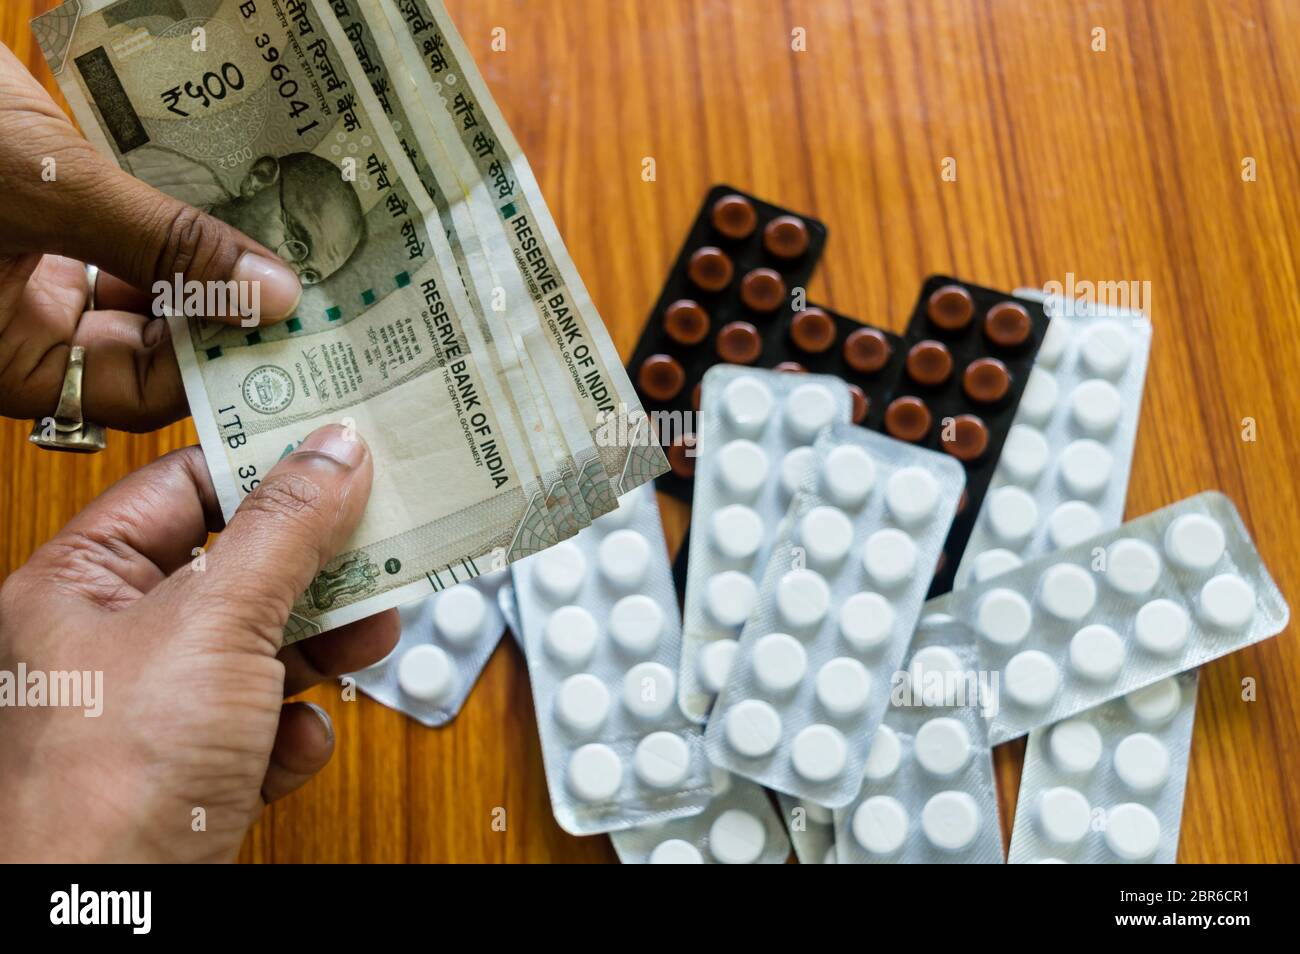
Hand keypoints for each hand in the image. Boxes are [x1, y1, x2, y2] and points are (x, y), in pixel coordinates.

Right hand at [0, 41, 301, 431]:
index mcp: (4, 359)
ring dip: (202, 264)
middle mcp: (17, 328)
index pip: (141, 391)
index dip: (218, 364)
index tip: (293, 331)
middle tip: (307, 287)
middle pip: (150, 344)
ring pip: (139, 290)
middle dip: (221, 311)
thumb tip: (272, 295)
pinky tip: (223, 202)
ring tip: (279, 242)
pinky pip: (118, 239)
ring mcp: (25, 272)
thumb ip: (159, 245)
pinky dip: (166, 224)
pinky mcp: (34, 220)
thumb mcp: (44, 186)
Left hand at [0, 423, 397, 861]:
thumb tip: (335, 452)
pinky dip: (291, 731)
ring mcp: (157, 709)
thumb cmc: (110, 780)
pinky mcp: (194, 768)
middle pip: (239, 567)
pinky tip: (288, 744)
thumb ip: (284, 531)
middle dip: (314, 566)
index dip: (265, 461)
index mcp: (82, 585)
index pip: (185, 489)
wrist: (106, 925)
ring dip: (321, 647)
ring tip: (365, 634)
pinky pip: (264, 722)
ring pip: (263, 646)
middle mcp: (113, 642)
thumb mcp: (214, 625)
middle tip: (381, 538)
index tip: (340, 445)